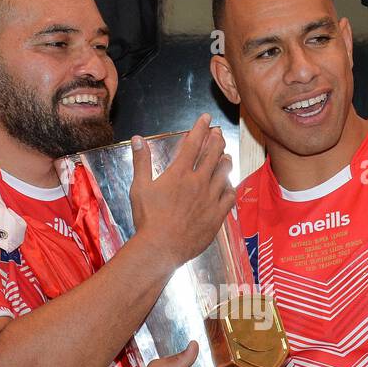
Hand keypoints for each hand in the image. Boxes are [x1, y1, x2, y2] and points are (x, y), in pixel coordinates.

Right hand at [129, 113, 235, 268]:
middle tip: (217, 134)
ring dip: (225, 161)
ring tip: (226, 156)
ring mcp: (210, 198)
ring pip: (224, 172)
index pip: (193, 143)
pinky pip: (230, 196)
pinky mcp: (217, 215)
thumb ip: (141, 162)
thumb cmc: (148, 219)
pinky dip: (230, 187)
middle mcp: (198, 182)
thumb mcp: (139, 188)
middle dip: (216, 140)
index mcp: (179, 173)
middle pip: (213, 154)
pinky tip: (229, 185)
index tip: (206, 118)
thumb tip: (138, 139)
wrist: (162, 248)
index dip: (200, 128)